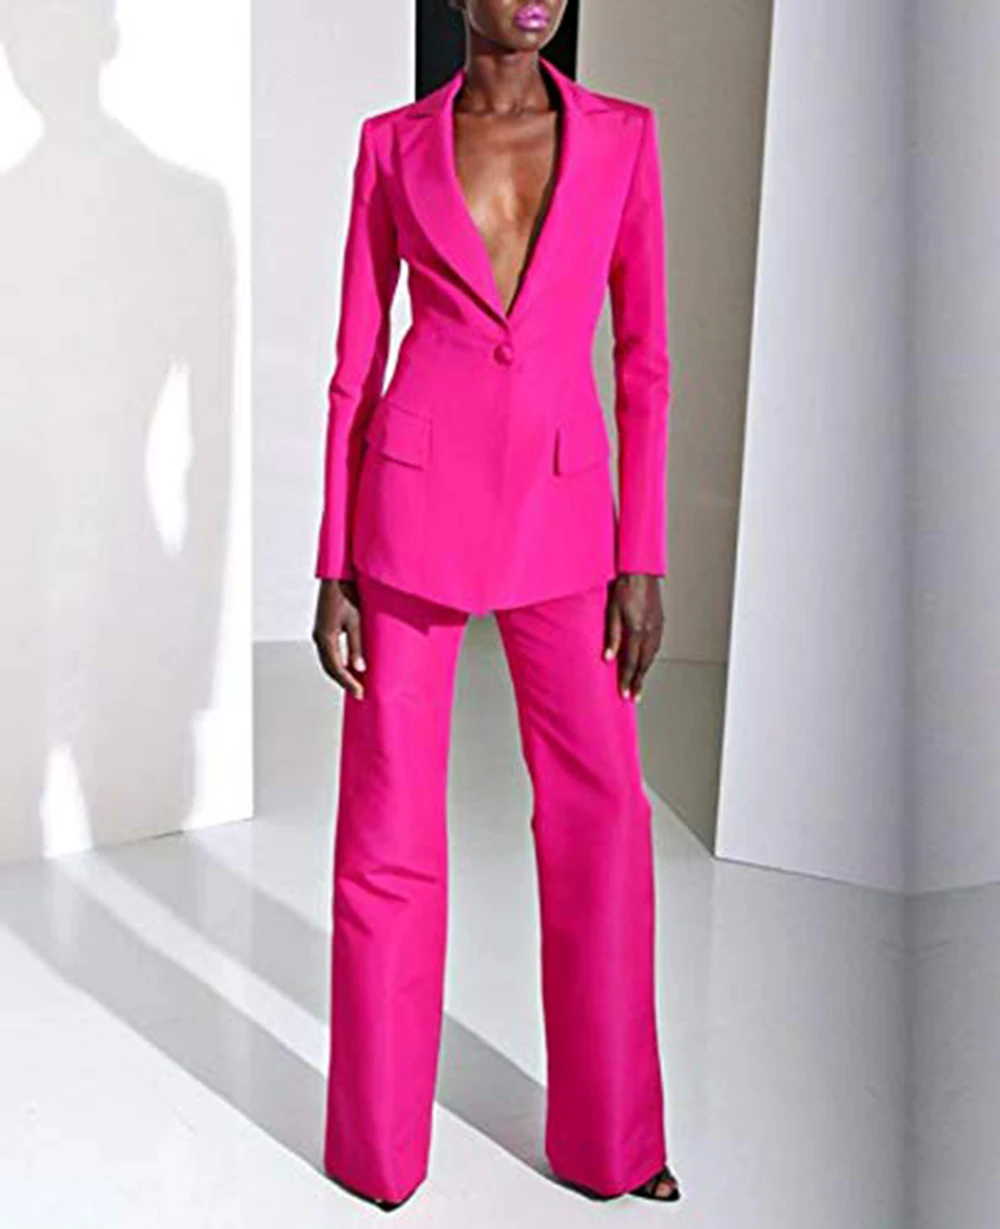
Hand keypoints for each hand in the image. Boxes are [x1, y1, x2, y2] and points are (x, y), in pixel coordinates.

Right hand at [313, 577, 366, 698]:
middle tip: (358, 692)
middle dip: (344, 681)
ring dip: (340, 673)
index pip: (337, 668)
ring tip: (355, 682)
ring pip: (328, 661)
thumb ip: (356, 646)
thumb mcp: (356, 621)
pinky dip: (337, 663)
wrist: (337, 578)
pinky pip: (329, 652)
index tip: (359, 693)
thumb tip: (359, 668)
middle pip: (330, 668)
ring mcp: (320, 634)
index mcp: (326, 638)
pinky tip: (349, 665)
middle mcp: (319, 638)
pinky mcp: (323, 630)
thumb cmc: (347, 594)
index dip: (348, 682)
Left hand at [603, 573, 663, 700]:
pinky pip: (656, 645)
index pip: (631, 662)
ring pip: (652, 655)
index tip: (624, 693)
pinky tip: (646, 661)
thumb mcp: (611, 612)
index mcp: (637, 630)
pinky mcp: (659, 621)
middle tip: (634, 696)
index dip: (627, 680)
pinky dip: (650, 657)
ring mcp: (657, 626)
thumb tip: (608, 658)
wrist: (639, 571)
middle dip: (638, 682)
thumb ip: (612, 637)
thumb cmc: (623, 587)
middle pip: (644, 663)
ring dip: (645, 671)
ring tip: (638, 683)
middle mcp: (650, 631)